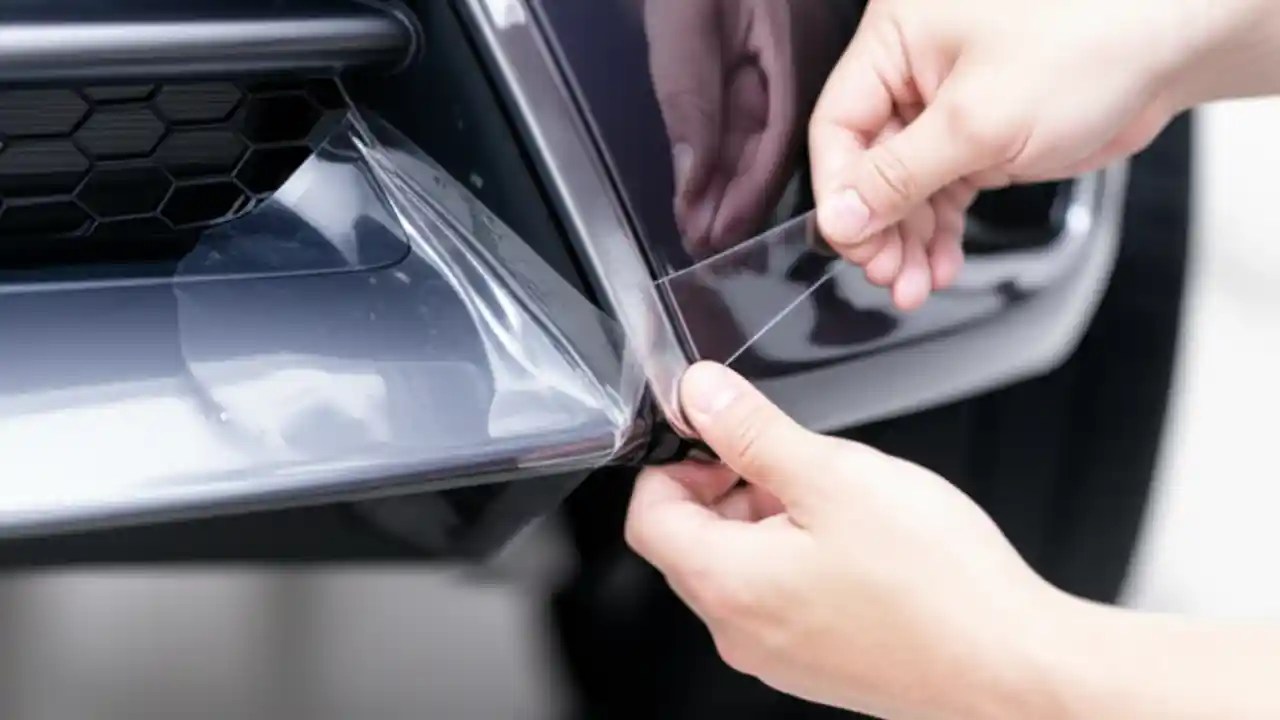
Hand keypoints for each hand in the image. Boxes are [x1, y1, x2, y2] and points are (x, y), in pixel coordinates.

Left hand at [626, 362, 1066, 717]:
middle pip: (689, 543)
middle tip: (786, 462)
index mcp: (727, 583)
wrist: (1011, 669)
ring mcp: (776, 655)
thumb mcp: (836, 477)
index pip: (647, 516)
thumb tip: (701, 394)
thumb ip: (753, 432)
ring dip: (763, 521)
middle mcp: (739, 631)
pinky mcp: (814, 665)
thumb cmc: (938, 585)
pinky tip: (853, 543)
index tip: (720, 438)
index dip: (675, 463)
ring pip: (736, 569)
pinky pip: (774, 600)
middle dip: (725, 489)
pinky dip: (793, 559)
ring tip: (831, 500)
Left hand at [644, 0, 846, 257]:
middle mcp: (796, 62)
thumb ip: (691, 103)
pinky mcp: (765, 49)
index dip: (743, 199)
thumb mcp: (684, 24)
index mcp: (791, 56)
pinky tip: (709, 174)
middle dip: (734, 202)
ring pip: (760, 133)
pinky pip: (753, 109)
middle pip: (770, 149)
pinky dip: (727, 146)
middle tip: (704, 244)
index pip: (774, 149)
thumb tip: (695, 180)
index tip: (714, 237)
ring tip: (700, 223)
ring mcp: (782, 55)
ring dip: (728, 181)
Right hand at [809, 0, 1260, 309]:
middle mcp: (915, 69)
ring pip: (905, 186)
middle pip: (868, 163)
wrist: (1173, 45)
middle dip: (879, 225)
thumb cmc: (1089, 43)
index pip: (838, 126)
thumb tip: (840, 216)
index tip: (851, 242)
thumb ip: (899, 175)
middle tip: (887, 272)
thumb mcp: (977, 121)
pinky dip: (940, 230)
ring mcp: (949, 104)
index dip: (840, 191)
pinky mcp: (982, 135)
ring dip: (908, 239)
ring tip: (912, 285)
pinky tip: (939, 264)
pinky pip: (942, 190)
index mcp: (896, 39)